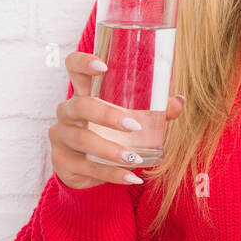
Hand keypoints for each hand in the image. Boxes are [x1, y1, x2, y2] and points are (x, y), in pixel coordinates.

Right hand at [50, 51, 184, 190]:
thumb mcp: (131, 119)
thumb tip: (178, 102)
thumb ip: (154, 110)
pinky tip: (131, 178)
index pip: (74, 67)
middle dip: (107, 115)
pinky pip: (87, 167)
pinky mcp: (62, 161)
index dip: (84, 62)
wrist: (85, 169)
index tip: (104, 66)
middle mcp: (68, 111)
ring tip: (134, 158)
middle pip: (81, 106)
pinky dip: (112, 174)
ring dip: (110, 150)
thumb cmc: (110, 133)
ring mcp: (61, 136)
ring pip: (83, 139)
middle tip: (134, 125)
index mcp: (83, 92)